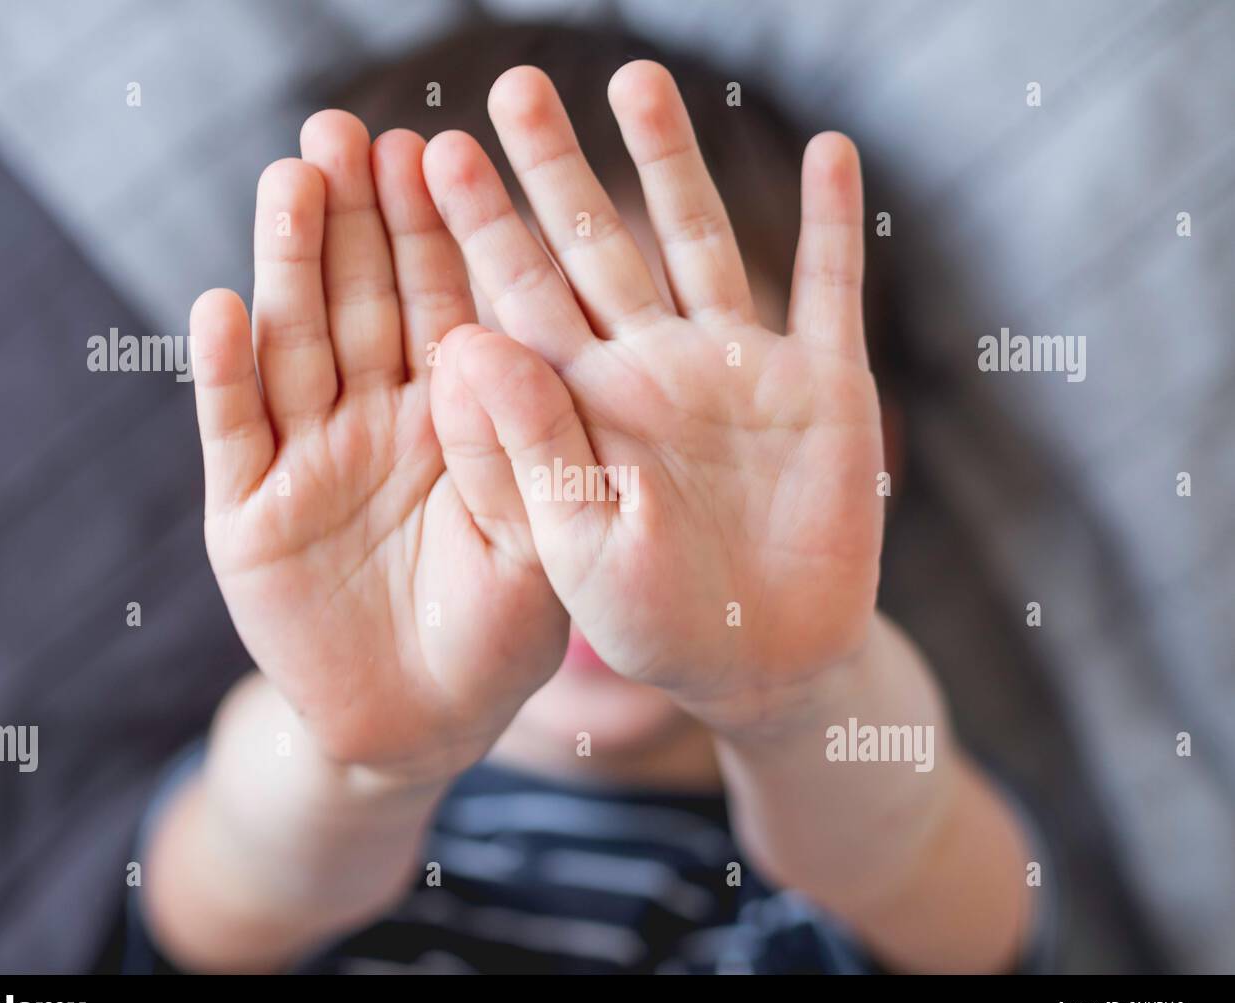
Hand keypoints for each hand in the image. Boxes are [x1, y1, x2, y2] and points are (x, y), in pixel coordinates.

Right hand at [189, 111, 566, 776]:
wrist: (419, 729)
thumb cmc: (501, 639)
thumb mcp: (541, 544)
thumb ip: (523, 448)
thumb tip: (481, 336)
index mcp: (458, 418)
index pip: (444, 307)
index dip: (434, 233)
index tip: (431, 149)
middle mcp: (380, 421)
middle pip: (363, 304)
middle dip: (354, 219)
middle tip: (343, 130)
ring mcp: (309, 459)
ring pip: (295, 346)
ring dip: (288, 266)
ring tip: (290, 183)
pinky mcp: (246, 511)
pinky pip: (233, 433)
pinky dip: (223, 375)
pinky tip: (221, 308)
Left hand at [422, 63, 883, 727]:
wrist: (763, 662)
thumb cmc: (655, 622)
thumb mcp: (577, 548)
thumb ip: (528, 450)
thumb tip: (464, 340)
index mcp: (586, 409)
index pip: (521, 302)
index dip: (481, 231)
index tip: (429, 156)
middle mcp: (654, 370)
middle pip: (598, 251)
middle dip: (557, 172)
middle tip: (511, 87)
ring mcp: (740, 370)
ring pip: (704, 244)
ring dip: (674, 164)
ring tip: (639, 79)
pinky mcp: (825, 388)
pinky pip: (830, 292)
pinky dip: (834, 227)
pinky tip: (830, 151)